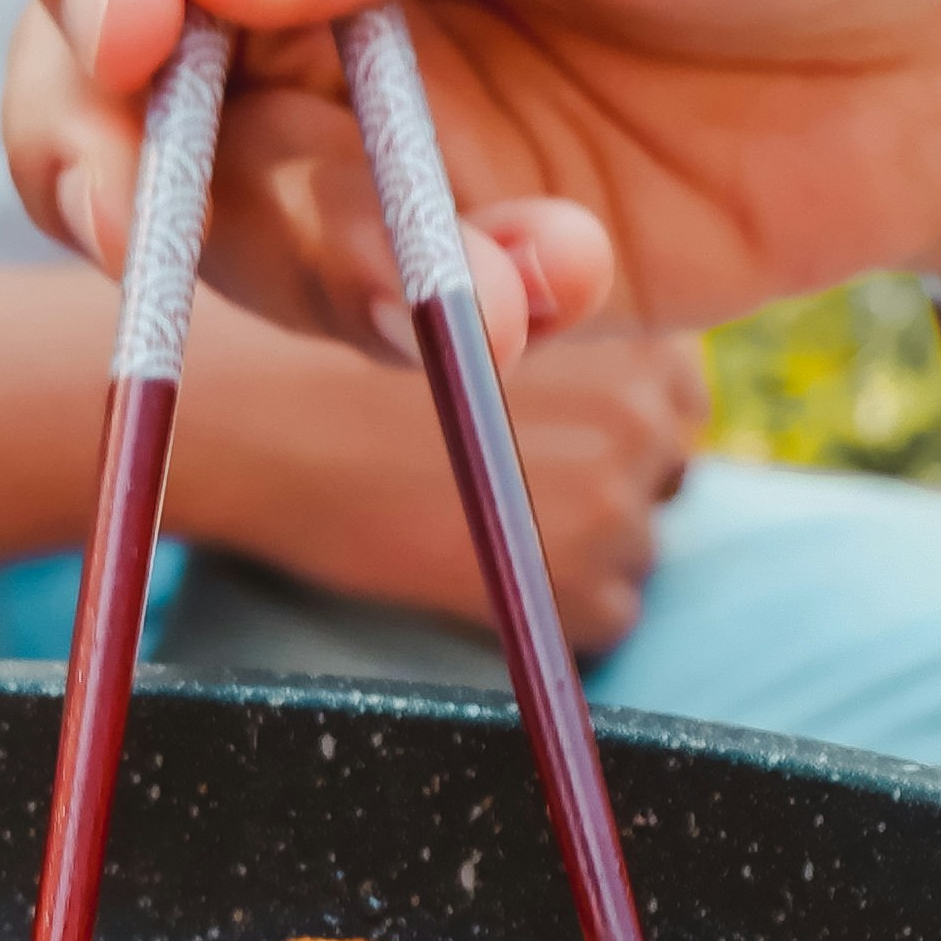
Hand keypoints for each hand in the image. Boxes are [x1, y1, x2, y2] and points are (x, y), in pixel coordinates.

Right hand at [8, 0, 940, 348]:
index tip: (137, 25)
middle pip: (109, 59)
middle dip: (108, 153)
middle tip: (136, 229)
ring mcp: (363, 108)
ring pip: (216, 211)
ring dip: (309, 261)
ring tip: (473, 279)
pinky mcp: (442, 241)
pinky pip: (361, 303)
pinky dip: (432, 314)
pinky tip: (558, 283)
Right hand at [177, 307, 700, 651]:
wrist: (268, 431)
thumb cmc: (352, 365)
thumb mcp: (485, 317)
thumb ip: (573, 343)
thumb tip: (665, 407)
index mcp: (633, 332)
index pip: (673, 400)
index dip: (609, 423)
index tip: (536, 430)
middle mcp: (644, 413)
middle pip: (664, 480)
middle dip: (602, 489)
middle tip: (495, 485)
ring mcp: (618, 504)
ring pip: (635, 554)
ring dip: (571, 553)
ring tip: (469, 523)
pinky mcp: (579, 589)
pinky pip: (603, 623)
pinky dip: (548, 615)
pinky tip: (473, 572)